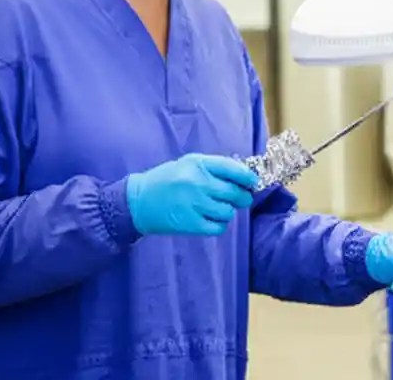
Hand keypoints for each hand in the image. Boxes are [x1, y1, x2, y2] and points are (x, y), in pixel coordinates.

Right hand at [126, 153, 259, 235]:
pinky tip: (212, 219)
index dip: (247, 177)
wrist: (138, 202)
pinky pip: (218, 227)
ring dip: (228, 211)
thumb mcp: (188, 164)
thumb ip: (213, 167)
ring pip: (228, 211)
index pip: (232, 169)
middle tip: (241, 198)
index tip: (253, 182)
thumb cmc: (166, 180)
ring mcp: (194, 204)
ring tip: (219, 208)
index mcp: (197, 164)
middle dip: (242, 197)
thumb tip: (243, 174)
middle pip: (234, 193)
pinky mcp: (190, 224)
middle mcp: (197, 183)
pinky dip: (219, 225)